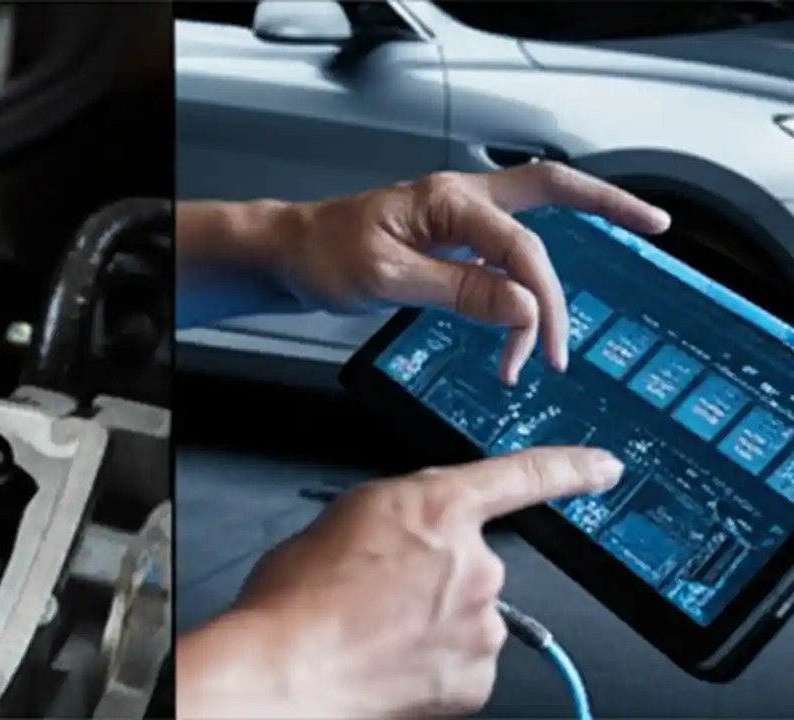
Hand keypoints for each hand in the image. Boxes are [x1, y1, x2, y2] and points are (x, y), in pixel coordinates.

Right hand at [192, 447, 622, 718]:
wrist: (286, 671)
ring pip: (468, 617)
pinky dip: (433, 664)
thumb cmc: (295, 600)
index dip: (569, 469)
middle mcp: (473, 562)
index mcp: (435, 506)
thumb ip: (393, 519)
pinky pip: (464, 662)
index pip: (522, 476)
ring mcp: (480, 624)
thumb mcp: (341, 521)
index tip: (603, 467)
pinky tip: (389, 661)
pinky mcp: (476, 678)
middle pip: (472, 562)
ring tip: (372, 633)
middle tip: (377, 596)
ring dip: (432, 622)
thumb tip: (406, 541)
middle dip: (436, 577)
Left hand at [281, 163, 670, 383]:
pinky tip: (528, 314)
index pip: (521, 246)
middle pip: (553, 190)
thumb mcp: (385, 277)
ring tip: (552, 345)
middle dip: (609, 203)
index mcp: (448, 202)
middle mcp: (460, 203)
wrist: (289, 254)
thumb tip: (523, 306)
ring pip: (529, 232)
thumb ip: (457, 291)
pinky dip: (522, 284)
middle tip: (654, 228)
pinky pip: (503, 256)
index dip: (542, 299)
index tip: (542, 350)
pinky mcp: (449, 245)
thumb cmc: (322, 254)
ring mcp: (456, 221)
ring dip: (551, 279)